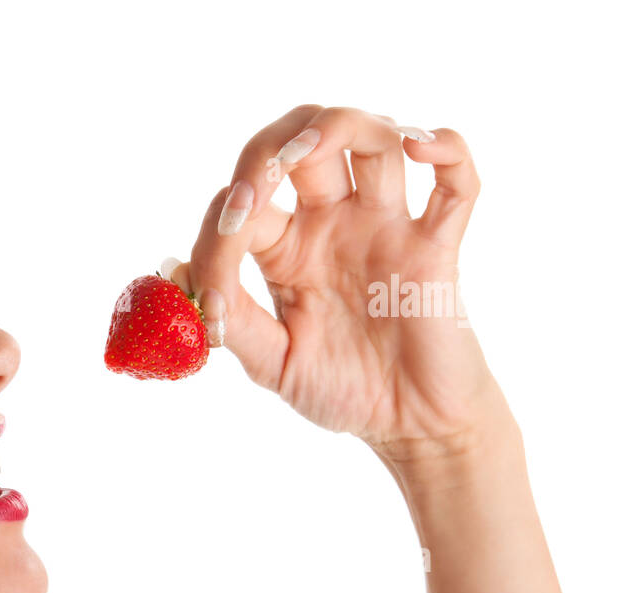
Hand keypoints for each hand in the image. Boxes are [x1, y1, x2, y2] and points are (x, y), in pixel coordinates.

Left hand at [169, 105, 506, 464]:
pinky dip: (447, 151)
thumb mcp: (271, 362)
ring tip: (312, 148)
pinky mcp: (438, 247)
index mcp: (284, 249)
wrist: (408, 426)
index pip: (246, 201)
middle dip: (274, 145)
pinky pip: (457, 184)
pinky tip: (418, 147)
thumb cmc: (340, 390)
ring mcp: (386, 228)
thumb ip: (229, 318)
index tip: (216, 268)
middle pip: (305, 142)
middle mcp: (333, 224)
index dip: (225, 219)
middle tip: (259, 179)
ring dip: (342, 127)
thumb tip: (175, 270)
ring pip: (373, 140)